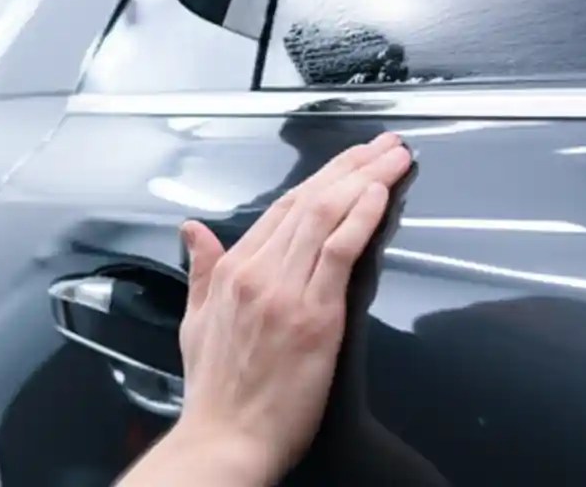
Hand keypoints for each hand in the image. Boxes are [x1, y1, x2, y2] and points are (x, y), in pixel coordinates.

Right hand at [171, 133, 412, 482]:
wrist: (226, 441)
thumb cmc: (217, 394)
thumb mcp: (194, 322)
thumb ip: (199, 270)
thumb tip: (191, 231)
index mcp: (232, 271)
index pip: (282, 208)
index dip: (320, 178)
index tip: (348, 161)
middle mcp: (257, 272)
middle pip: (310, 201)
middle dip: (351, 166)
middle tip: (383, 145)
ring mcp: (285, 291)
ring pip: (327, 216)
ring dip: (366, 180)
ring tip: (394, 158)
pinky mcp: (315, 315)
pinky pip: (340, 251)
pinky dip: (361, 217)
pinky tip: (380, 194)